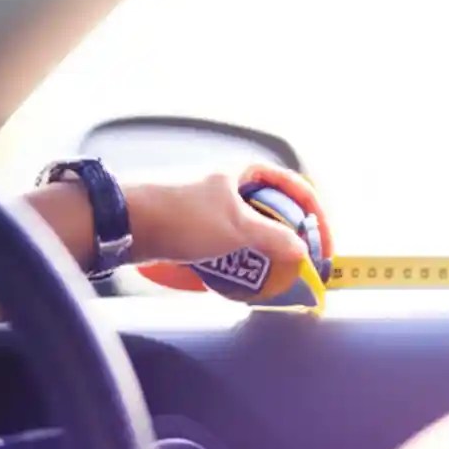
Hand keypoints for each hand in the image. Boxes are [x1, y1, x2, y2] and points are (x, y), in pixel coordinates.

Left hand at [122, 164, 332, 264]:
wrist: (125, 222)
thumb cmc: (183, 215)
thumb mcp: (237, 228)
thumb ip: (275, 239)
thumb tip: (303, 252)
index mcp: (246, 173)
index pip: (297, 187)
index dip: (316, 215)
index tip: (323, 245)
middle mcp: (232, 184)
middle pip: (276, 209)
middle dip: (292, 237)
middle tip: (301, 263)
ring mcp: (213, 206)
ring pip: (253, 229)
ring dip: (267, 251)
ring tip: (275, 275)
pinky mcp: (195, 226)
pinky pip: (230, 242)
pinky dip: (242, 258)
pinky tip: (242, 276)